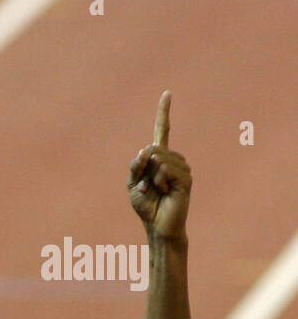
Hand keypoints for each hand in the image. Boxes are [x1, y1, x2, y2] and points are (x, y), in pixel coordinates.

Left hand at [128, 91, 190, 239]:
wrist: (158, 225)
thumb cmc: (146, 206)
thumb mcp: (132, 185)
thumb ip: (135, 166)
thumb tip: (146, 149)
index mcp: (159, 158)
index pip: (162, 131)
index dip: (164, 113)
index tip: (167, 93)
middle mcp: (173, 159)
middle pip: (153, 149)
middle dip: (142, 169)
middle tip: (146, 187)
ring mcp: (181, 167)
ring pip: (159, 159)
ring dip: (151, 178)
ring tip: (157, 191)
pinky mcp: (186, 178)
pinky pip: (166, 170)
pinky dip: (159, 181)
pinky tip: (165, 191)